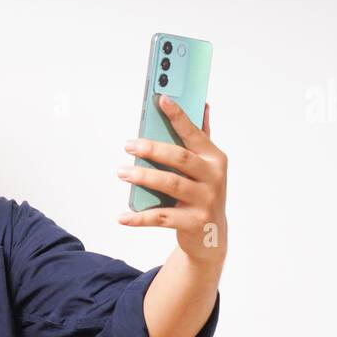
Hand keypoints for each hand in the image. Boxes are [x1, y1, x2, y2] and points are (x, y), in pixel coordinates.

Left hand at [116, 95, 227, 265]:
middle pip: (180, 158)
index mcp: (215, 159)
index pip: (194, 133)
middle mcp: (213, 178)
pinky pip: (161, 217)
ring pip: (170, 184)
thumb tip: (203, 106)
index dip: (178, 115)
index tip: (161, 99)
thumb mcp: (206, 167)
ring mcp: (205, 201)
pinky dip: (139, 218)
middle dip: (152, 149)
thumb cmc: (203, 193)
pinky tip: (122, 216)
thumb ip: (201, 139)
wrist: (212, 237)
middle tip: (128, 145)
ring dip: (143, 177)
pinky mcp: (193, 223)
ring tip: (122, 172)